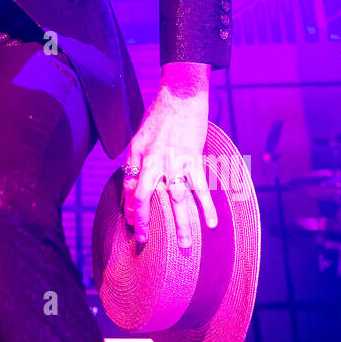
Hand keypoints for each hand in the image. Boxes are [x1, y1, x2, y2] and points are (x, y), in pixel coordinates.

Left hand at [118, 71, 217, 248]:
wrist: (180, 96)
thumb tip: (133, 184)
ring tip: (185, 245)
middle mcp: (153, 161)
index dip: (129, 209)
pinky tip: (211, 224)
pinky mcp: (193, 159)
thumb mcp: (139, 138)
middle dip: (144, 222)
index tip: (132, 225)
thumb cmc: (158, 117)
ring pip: (176, 198)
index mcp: (137, 155)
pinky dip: (207, 206)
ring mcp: (175, 162)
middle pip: (145, 197)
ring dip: (181, 223)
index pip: (129, 188)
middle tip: (144, 242)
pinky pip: (201, 187)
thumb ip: (136, 162)